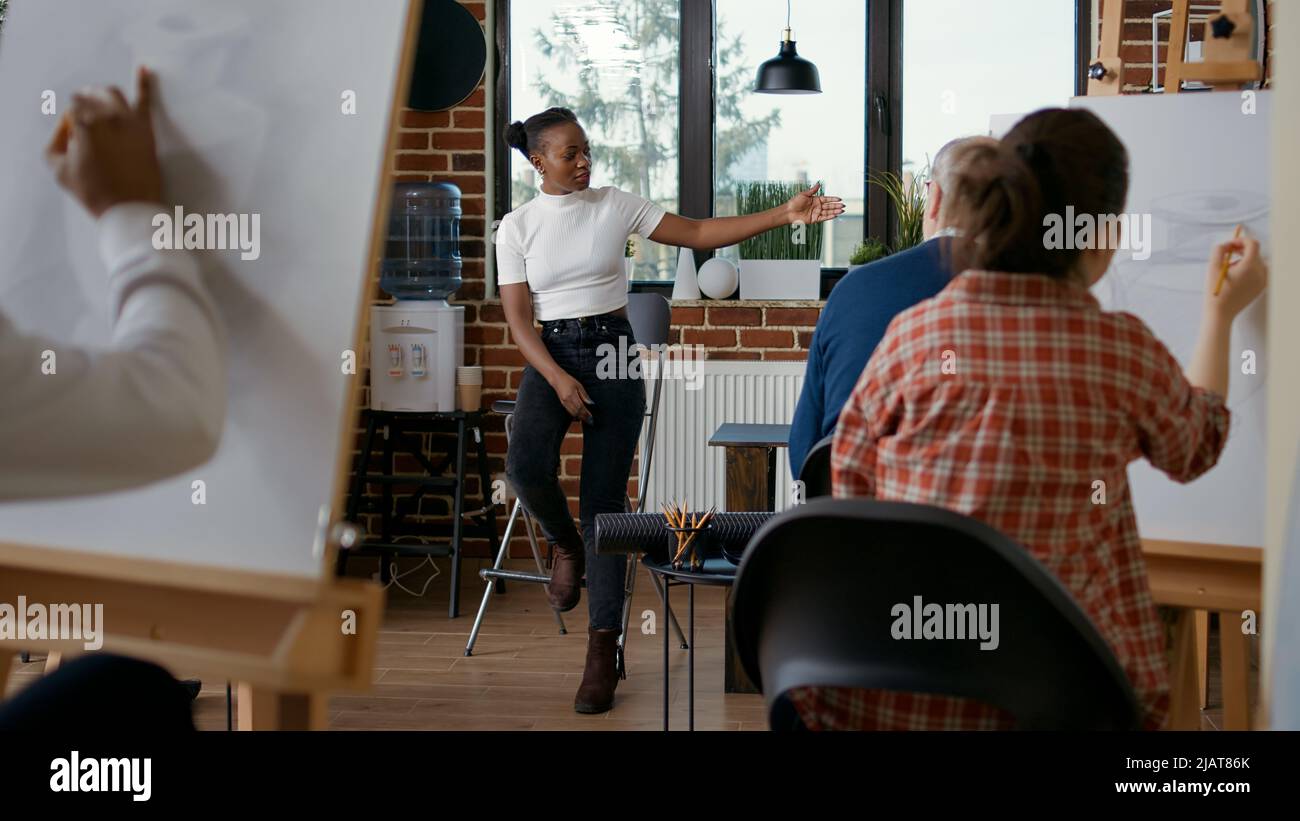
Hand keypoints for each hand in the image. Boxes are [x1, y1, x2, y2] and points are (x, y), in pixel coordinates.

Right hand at [45, 66, 163, 218]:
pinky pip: (145, 100)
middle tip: (83, 114)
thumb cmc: (92, 192)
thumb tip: (69, 122)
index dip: (72, 121)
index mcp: (84, 124)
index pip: (73, 108)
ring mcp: (129, 122)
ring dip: (102, 94)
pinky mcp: (146, 130)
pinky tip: (144, 69)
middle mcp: (107, 117)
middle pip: (91, 97)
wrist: (130, 209)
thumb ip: (56, 138)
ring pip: (113, 94)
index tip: (76, 137)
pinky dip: (143, 83)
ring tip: (98, 101)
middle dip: (84, 101)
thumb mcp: (57, 167)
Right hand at [549, 371, 594, 422]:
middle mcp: (567, 400)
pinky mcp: (562, 403)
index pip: (581, 407)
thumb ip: (584, 395)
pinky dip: (575, 415)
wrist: (557, 379)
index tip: (591, 417)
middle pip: (577, 412)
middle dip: (584, 417)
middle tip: (590, 421)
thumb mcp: (579, 386)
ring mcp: (564, 402)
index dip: (586, 413)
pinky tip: (579, 416)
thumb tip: (591, 403)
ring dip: (579, 417)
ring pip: (572, 413)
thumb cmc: (568, 380)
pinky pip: (569, 411)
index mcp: (572, 395)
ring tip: (586, 420)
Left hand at [785, 181, 844, 225]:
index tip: (840, 199)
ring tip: (842, 211)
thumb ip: (813, 190)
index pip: (826, 199)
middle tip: (843, 206)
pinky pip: (823, 218)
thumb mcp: (804, 194)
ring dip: (835, 211)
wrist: (789, 212)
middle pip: (829, 206)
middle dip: (836, 206)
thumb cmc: (794, 202)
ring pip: (827, 212)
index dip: (833, 199)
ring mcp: (816, 213)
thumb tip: (819, 183)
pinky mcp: (814, 219)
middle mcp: (817, 206)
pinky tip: (835, 215)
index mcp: (815, 200)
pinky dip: (829, 217)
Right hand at [1203, 234, 1266, 322]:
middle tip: (1227, 253)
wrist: (1220, 314)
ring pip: (1257, 261)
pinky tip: (1236, 276)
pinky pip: (1258, 271)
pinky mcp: (1261, 287)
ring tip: (1230, 267)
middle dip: (1241, 249)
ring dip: (1245, 259)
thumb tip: (1226, 244)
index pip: (1252, 244)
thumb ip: (1219, 250)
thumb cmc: (1215, 291)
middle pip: (1255, 252)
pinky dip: (1249, 269)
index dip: (1241, 240)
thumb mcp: (1212, 267)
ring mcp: (1262, 280)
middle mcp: (1260, 272)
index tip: (1230, 244)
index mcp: (1250, 266)